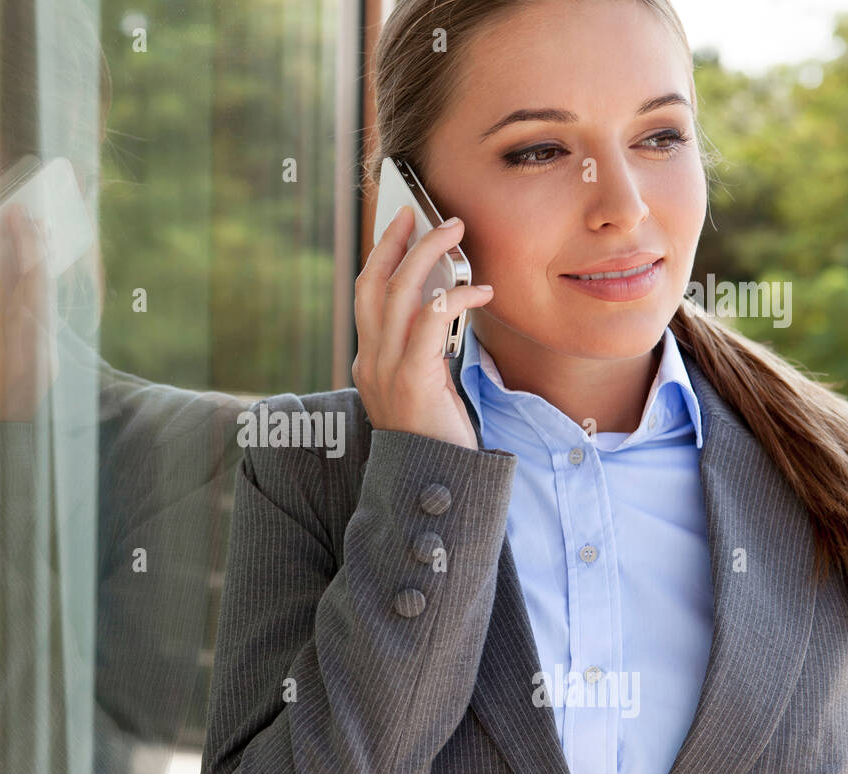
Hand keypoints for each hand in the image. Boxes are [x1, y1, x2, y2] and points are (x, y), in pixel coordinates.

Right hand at [352, 205, 491, 450]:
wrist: (432, 485)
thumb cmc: (437, 439)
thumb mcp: (425, 389)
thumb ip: (426, 353)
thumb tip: (447, 309)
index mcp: (370, 363)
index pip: (366, 297)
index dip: (380, 256)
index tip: (399, 226)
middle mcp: (370, 362)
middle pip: (373, 284)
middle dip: (395, 242)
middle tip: (419, 213)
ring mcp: (386, 371)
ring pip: (398, 293)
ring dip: (427, 254)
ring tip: (454, 231)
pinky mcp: (413, 380)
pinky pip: (431, 320)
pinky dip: (456, 297)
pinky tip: (481, 290)